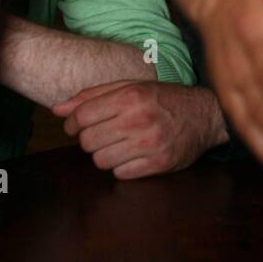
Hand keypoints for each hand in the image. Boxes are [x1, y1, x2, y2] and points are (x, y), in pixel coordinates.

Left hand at [51, 81, 228, 177]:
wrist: (205, 116)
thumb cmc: (163, 100)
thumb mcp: (131, 88)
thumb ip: (92, 96)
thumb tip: (57, 109)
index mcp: (131, 97)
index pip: (82, 116)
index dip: (72, 123)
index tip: (76, 126)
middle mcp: (139, 120)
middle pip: (88, 141)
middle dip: (89, 139)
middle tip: (102, 134)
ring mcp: (150, 144)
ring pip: (101, 160)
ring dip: (105, 154)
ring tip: (118, 144)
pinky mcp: (159, 164)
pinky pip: (121, 173)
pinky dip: (122, 166)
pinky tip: (133, 154)